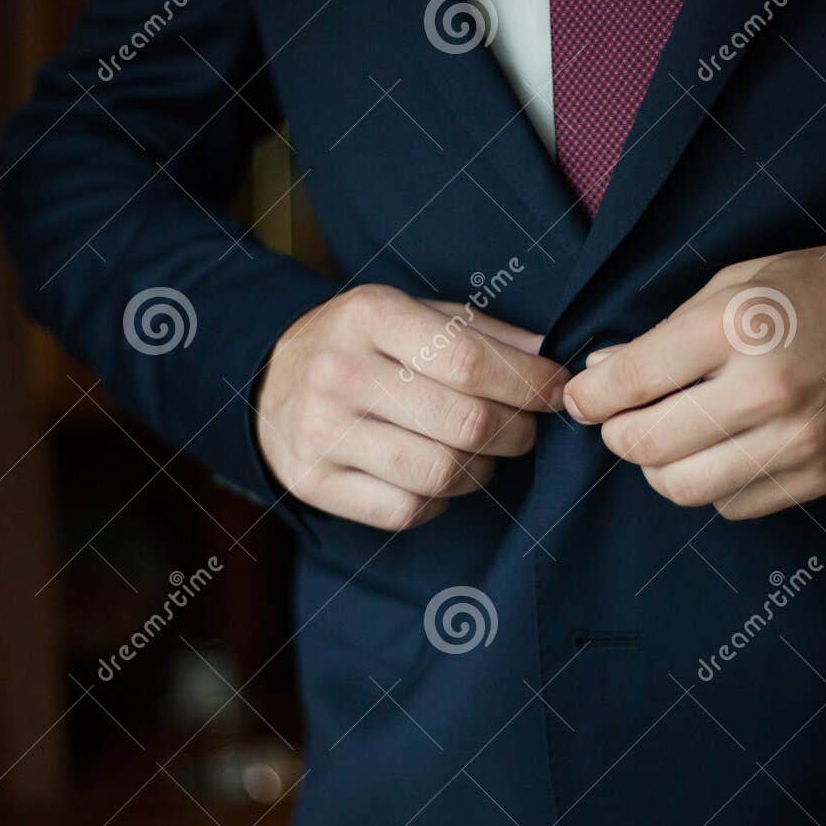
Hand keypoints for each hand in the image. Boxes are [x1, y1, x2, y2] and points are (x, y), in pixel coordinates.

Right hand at [257, 284, 567, 529]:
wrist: (269, 383)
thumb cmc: (363, 347)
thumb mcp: (412, 314)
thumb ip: (481, 332)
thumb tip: (548, 358)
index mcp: (369, 316)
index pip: (468, 361)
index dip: (528, 384)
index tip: (556, 393)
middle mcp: (339, 372)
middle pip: (464, 423)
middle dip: (517, 432)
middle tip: (524, 430)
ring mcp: (321, 432)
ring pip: (441, 474)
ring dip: (483, 471)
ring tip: (483, 455)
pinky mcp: (314, 482)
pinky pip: (407, 510)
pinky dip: (440, 501)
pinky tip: (438, 479)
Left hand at [562, 245, 825, 519]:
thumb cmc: (825, 292)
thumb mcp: (741, 280)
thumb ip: (668, 330)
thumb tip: (604, 371)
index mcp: (737, 326)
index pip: (629, 382)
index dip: (589, 396)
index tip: (581, 398)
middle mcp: (762, 390)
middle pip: (645, 445)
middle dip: (616, 434)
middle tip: (620, 419)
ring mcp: (792, 442)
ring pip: (681, 487)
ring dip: (658, 468)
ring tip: (668, 439)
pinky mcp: (815, 478)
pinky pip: (730, 505)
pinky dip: (710, 486)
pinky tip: (719, 453)